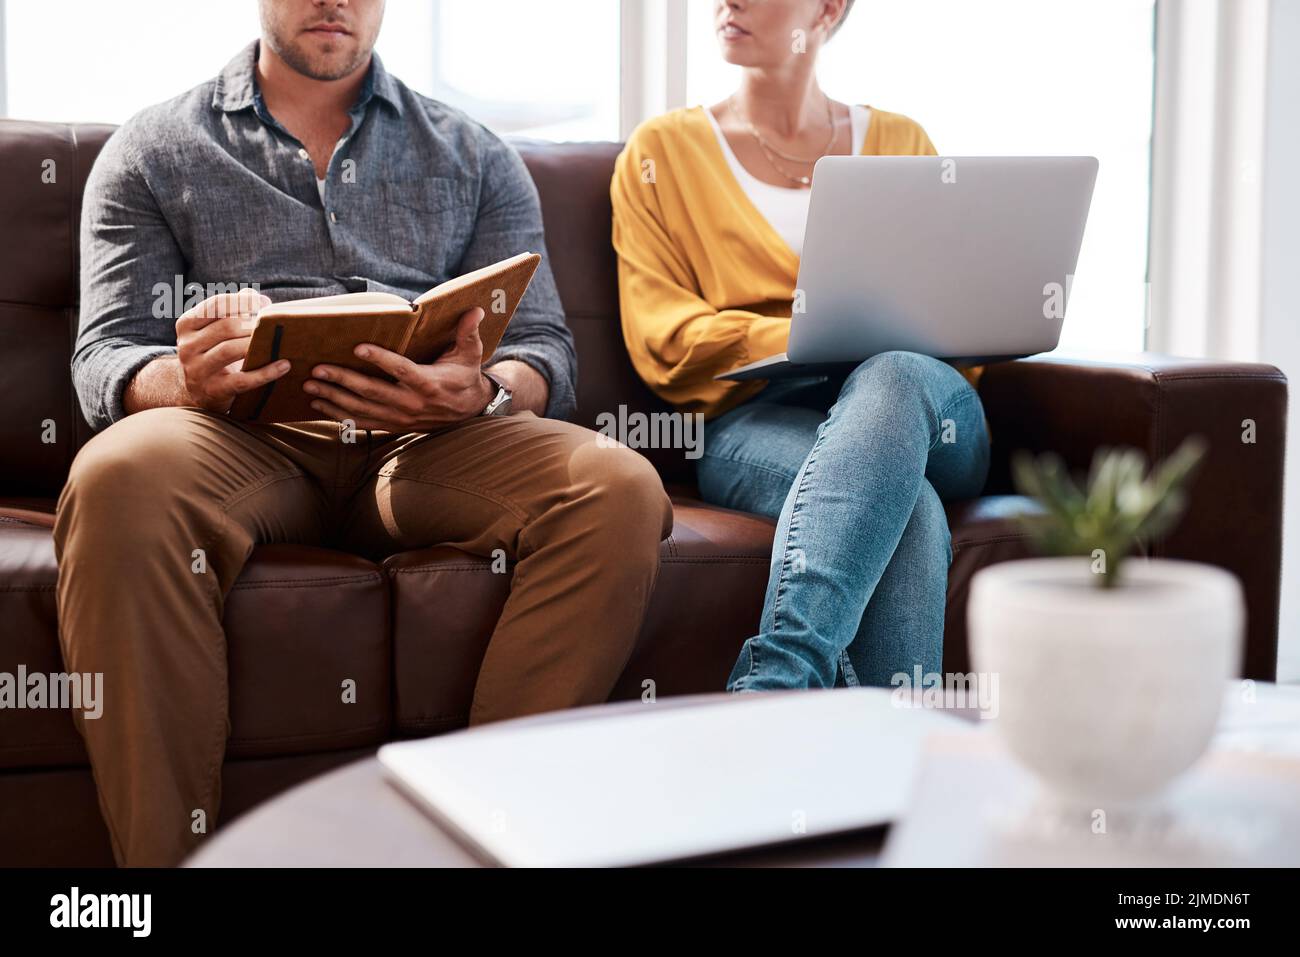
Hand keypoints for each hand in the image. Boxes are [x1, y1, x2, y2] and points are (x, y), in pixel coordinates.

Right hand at [175, 289, 289, 412]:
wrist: (199, 390)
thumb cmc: (214, 351)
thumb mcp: (216, 329)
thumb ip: (233, 308)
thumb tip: (255, 296)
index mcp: (187, 324)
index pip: (216, 305)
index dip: (243, 301)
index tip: (264, 304)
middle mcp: (187, 346)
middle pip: (226, 327)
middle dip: (252, 324)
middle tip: (273, 325)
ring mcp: (197, 370)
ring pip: (230, 350)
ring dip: (256, 344)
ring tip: (276, 341)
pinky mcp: (213, 390)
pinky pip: (242, 380)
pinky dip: (265, 373)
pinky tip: (284, 365)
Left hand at [304, 307, 495, 430]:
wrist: (469, 413)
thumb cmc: (465, 377)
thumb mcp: (470, 354)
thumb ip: (468, 333)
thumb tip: (476, 310)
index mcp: (429, 384)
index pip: (400, 370)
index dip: (380, 359)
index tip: (358, 347)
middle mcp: (412, 404)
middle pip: (372, 391)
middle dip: (343, 380)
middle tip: (318, 368)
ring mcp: (400, 418)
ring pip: (362, 409)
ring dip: (334, 397)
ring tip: (311, 385)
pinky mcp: (393, 425)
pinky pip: (361, 422)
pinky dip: (338, 414)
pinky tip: (319, 404)